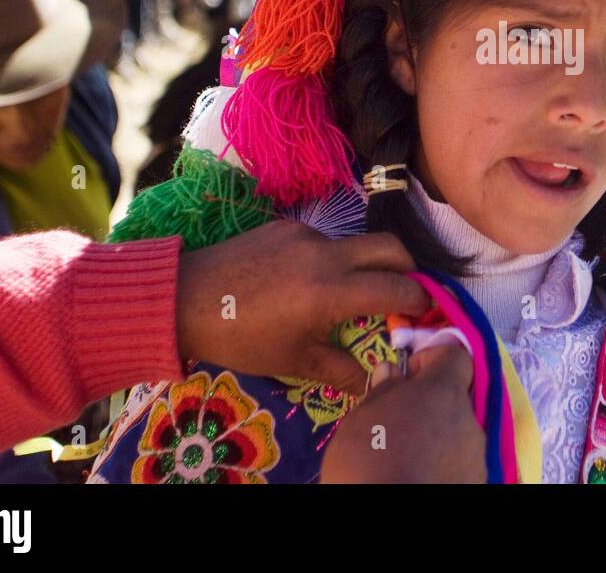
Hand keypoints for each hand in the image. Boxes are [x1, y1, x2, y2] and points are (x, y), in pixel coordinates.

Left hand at [175, 220, 430, 391]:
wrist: (184, 298)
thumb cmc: (240, 337)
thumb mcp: (293, 362)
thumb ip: (340, 370)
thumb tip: (372, 381)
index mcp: (332, 292)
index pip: (398, 288)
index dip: (419, 300)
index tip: (422, 312)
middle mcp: (327, 254)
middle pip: (391, 246)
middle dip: (407, 267)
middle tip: (402, 291)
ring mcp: (306, 234)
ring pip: (355, 242)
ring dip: (364, 264)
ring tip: (347, 292)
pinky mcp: (287, 224)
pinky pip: (323, 239)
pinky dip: (329, 259)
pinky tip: (304, 281)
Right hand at [320, 344, 486, 483]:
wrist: (385, 521)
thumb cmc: (368, 461)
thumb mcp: (361, 419)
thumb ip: (383, 389)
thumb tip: (392, 371)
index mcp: (443, 394)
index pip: (456, 356)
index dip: (430, 360)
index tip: (404, 378)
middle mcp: (469, 420)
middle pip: (454, 398)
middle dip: (428, 404)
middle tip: (396, 423)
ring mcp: (476, 456)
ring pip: (457, 431)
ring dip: (435, 435)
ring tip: (404, 455)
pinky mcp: (476, 482)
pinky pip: (459, 460)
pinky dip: (441, 463)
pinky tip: (417, 474)